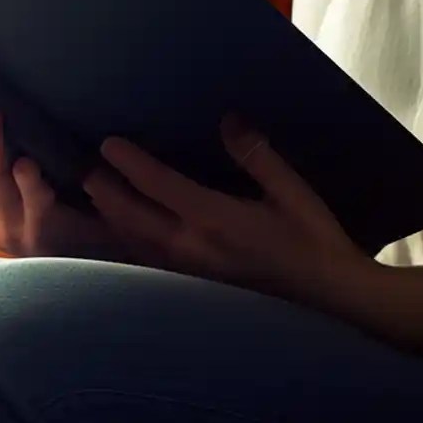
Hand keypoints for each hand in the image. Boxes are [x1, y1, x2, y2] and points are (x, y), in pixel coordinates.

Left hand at [85, 113, 379, 303]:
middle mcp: (192, 247)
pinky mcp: (193, 288)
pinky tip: (120, 234)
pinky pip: (147, 263)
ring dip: (109, 219)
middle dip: (105, 192)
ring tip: (92, 196)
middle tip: (86, 169)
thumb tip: (227, 119)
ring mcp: (188, 273)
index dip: (130, 163)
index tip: (109, 144)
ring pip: (134, 244)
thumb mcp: (293, 192)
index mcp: (215, 220)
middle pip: (133, 217)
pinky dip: (126, 245)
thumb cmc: (316, 244)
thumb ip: (256, 155)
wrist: (336, 303)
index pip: (160, 186)